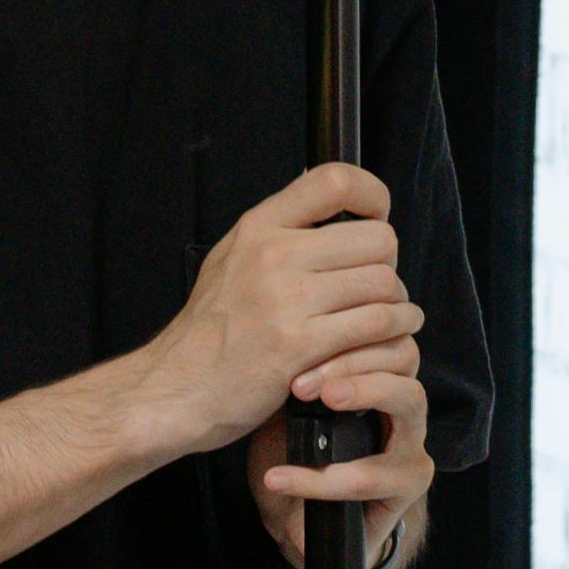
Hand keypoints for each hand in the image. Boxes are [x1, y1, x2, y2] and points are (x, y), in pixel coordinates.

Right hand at [149, 162, 403, 452]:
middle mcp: (273, 255)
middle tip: (373, 287)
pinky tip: (378, 342)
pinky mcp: (300, 344)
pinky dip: (388, 333)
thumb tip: (333, 209)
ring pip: (383, 283)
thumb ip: (278, 232)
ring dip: (393, 304)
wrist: (175, 388)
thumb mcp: (231, 259)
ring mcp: (287, 299)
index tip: (375, 218)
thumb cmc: (209, 332)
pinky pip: (374, 325)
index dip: (371, 194)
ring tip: (379, 318)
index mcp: (258, 227)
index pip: (333, 180)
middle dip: (387, 265)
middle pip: (376, 239)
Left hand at [251, 338, 428, 568]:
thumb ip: (296, 374)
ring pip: (408, 399)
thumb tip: (279, 334)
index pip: (382, 330)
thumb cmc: (293, 455)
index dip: (346, 330)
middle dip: (353, 360)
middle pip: (404, 356)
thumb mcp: (284, 408)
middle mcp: (403, 401)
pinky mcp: (410, 483)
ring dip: (361, 392)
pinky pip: (372, 475)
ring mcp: (413, 440)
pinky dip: (322, 479)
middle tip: (304, 381)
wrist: (294, 521)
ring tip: (314, 401)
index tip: (296, 340)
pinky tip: (281, 478)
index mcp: (377, 374)